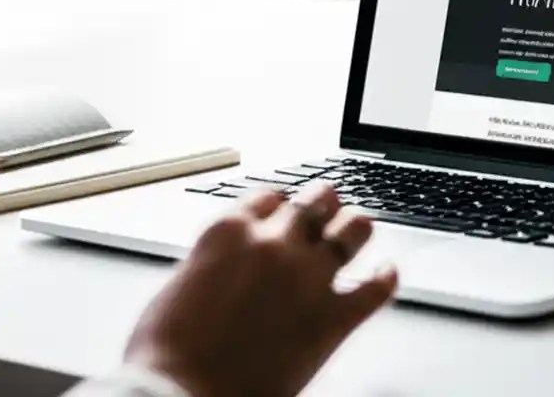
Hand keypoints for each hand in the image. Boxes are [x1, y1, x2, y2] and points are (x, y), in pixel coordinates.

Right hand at [123, 184, 397, 396]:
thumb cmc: (167, 355)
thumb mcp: (177, 287)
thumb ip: (212, 263)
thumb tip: (224, 266)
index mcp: (229, 232)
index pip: (270, 197)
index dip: (280, 205)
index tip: (283, 210)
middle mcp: (274, 244)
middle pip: (317, 202)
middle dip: (323, 205)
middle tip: (326, 211)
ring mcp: (308, 277)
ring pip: (354, 229)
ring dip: (355, 228)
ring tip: (356, 230)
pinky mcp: (333, 317)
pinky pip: (376, 287)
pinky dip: (386, 277)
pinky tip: (386, 272)